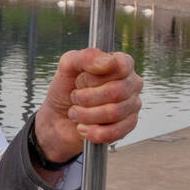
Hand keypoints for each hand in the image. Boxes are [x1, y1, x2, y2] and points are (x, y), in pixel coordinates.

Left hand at [34, 48, 142, 162]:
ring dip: (86, 115)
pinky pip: (115, 132)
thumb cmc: (65, 90)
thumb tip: (108, 62)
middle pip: (116, 91)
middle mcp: (131, 83)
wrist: (57, 119)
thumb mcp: (67, 67)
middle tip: (74, 98)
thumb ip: (85, 57)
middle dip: (86, 97)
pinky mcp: (128, 126)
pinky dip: (93, 132)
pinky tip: (82, 128)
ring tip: (75, 113)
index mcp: (121, 64)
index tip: (80, 79)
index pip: (122, 66)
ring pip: (114, 113)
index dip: (96, 76)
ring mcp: (132, 105)